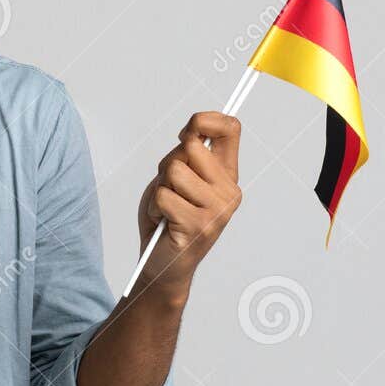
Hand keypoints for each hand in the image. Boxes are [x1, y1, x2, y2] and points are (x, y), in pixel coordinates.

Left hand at [135, 111, 242, 297]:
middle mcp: (229, 191)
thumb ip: (187, 156)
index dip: (204, 120)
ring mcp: (217, 210)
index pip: (230, 128)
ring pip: (174, 171)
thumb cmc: (167, 219)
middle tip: (169, 189)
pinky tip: (163, 224)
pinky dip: (154, 209)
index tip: (185, 132)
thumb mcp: (177, 179)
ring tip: (166, 209)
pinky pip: (163, 197)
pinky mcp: (199, 227)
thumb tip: (192, 131)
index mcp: (227, 175)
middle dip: (167, 164)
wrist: (162, 265)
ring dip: (159, 189)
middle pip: (190, 146)